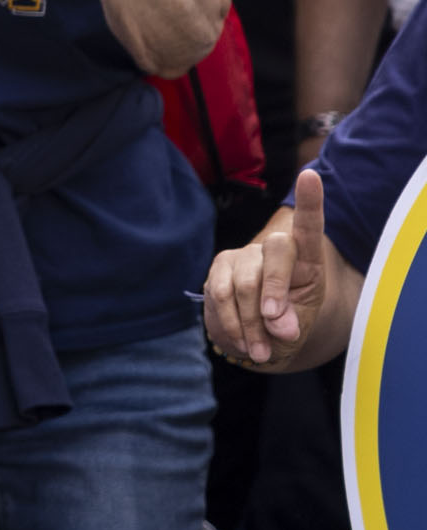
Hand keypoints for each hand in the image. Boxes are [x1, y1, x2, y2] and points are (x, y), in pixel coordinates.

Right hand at [204, 173, 329, 368]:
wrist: (258, 339)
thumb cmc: (287, 328)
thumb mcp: (299, 328)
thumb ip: (292, 323)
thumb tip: (280, 326)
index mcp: (306, 260)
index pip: (308, 227)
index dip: (310, 202)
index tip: (311, 176)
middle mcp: (274, 250)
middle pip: (275, 254)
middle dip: (275, 294)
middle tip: (279, 332)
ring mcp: (243, 257)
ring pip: (243, 282)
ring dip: (251, 323)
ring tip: (261, 353)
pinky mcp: (219, 269)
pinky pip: (220, 294)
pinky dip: (232, 323)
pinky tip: (242, 342)